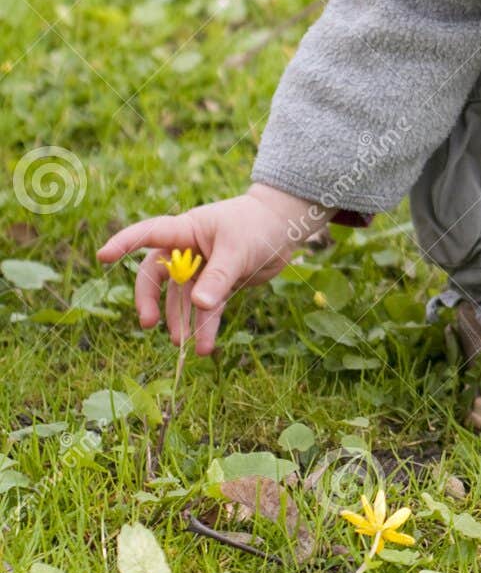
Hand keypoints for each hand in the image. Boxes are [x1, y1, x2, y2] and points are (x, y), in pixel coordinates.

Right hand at [96, 183, 327, 353]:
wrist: (286, 228)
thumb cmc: (258, 226)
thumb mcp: (238, 250)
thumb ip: (218, 277)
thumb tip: (199, 305)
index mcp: (186, 229)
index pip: (149, 234)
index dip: (124, 243)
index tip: (102, 256)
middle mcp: (187, 250)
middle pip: (157, 276)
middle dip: (151, 300)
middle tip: (149, 323)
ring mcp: (200, 268)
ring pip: (182, 298)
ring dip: (182, 321)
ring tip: (184, 345)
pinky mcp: (217, 284)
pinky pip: (205, 308)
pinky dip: (205, 326)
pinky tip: (203, 346)